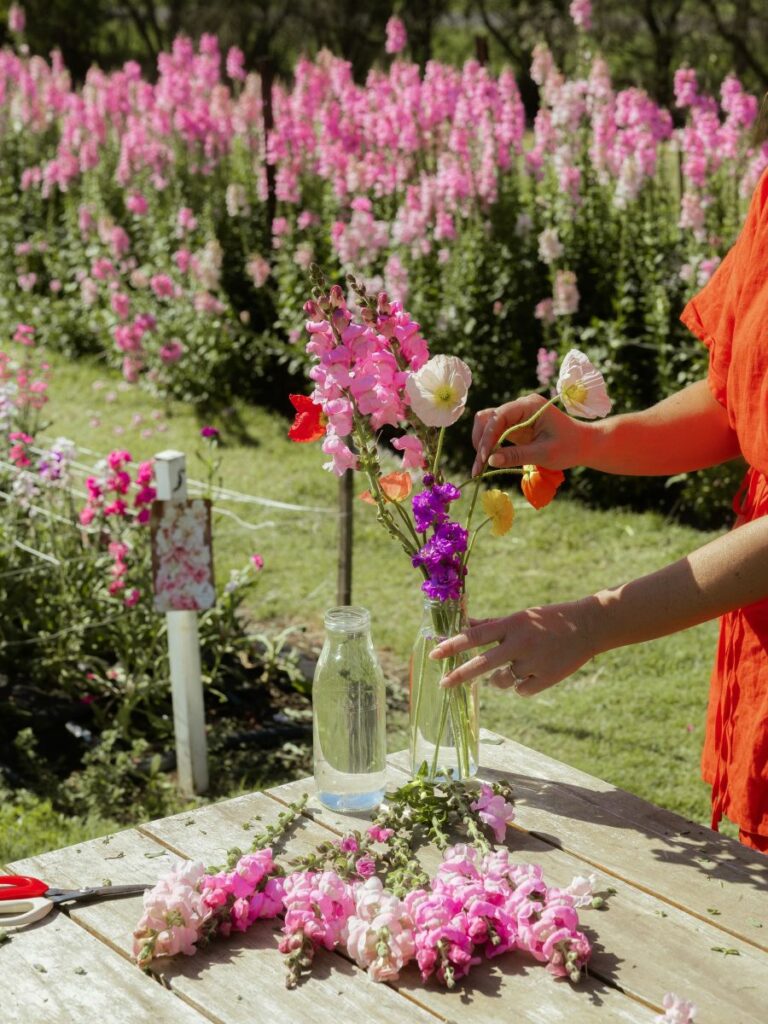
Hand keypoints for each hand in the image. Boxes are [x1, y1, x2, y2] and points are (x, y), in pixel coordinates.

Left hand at [429, 599, 598, 695]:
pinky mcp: (546, 680)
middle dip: (459, 675)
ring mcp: (533, 663)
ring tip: (518, 665)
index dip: (452, 645)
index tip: (433, 653)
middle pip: (482, 665)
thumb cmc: (547, 621)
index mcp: (511, 625)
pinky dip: (523, 685)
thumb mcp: (519, 618)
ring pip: (501, 682)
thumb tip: (462, 623)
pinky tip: (536, 672)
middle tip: (442, 684)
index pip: (475, 636)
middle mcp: (520, 644)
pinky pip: (520, 690)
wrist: (587, 627)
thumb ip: (489, 625)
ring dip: (501, 678)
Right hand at [471, 394, 588, 476]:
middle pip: (488, 418)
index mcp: (529, 406)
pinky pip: (495, 432)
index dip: (488, 436)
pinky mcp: (515, 425)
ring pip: (488, 424)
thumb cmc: (569, 447)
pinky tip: (488, 462)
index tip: (484, 458)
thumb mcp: (544, 454)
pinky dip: (489, 446)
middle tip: (479, 467)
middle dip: (481, 441)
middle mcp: (520, 406)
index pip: (499, 416)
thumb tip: (490, 461)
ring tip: (481, 466)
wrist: (585, 444)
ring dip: (482, 443)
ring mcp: (517, 415)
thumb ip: (517, 456)